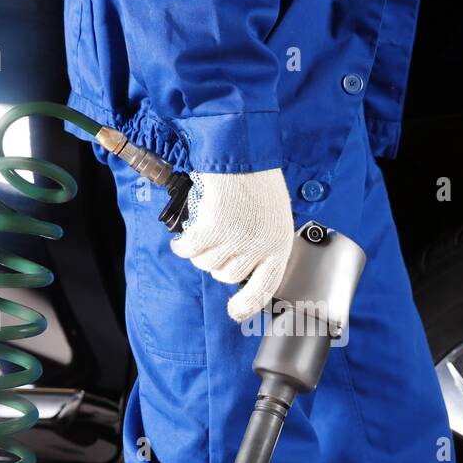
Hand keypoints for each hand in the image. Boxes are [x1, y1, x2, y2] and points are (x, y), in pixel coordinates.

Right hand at [169, 168, 294, 321]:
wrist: (241, 150)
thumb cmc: (258, 178)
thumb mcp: (273, 214)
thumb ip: (263, 240)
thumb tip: (245, 265)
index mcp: (279, 244)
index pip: (265, 287)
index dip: (248, 305)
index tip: (234, 312)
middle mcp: (260, 246)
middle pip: (228, 276)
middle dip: (217, 263)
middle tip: (214, 243)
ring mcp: (236, 240)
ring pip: (207, 264)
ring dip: (199, 252)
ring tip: (201, 233)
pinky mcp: (212, 230)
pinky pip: (189, 250)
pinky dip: (182, 246)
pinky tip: (183, 239)